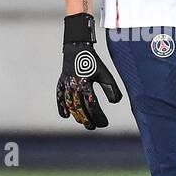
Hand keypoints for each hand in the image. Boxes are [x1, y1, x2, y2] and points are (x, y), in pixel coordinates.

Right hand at [56, 13, 122, 128]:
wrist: (76, 49)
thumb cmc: (93, 62)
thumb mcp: (105, 74)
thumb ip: (111, 88)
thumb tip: (116, 102)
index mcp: (85, 84)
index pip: (92, 106)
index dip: (99, 117)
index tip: (105, 123)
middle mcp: (74, 87)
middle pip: (81, 109)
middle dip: (88, 120)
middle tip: (95, 127)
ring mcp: (66, 86)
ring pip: (71, 106)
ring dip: (77, 116)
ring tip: (85, 123)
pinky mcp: (61, 84)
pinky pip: (60, 99)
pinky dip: (62, 107)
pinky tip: (66, 116)